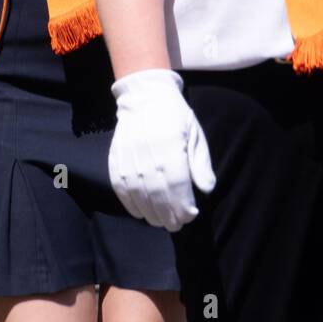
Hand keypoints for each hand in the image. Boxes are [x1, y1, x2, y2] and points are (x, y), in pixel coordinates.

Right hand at [108, 69, 216, 231]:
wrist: (145, 96)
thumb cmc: (175, 117)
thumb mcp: (194, 134)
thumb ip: (200, 163)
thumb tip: (207, 190)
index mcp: (170, 142)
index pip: (176, 182)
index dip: (182, 203)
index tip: (190, 216)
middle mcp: (147, 150)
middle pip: (157, 191)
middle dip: (167, 214)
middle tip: (176, 225)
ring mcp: (129, 154)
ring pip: (138, 192)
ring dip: (149, 213)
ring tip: (160, 222)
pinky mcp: (115, 157)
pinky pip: (120, 185)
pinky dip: (129, 203)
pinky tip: (140, 213)